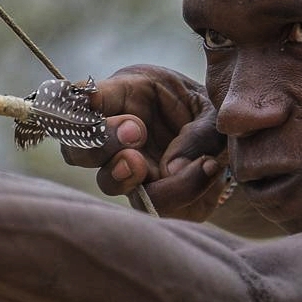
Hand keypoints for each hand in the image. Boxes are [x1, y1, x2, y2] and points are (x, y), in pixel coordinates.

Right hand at [61, 64, 230, 221]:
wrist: (227, 149)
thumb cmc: (207, 114)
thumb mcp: (211, 108)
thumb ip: (197, 132)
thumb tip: (170, 170)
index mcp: (123, 97)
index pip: (83, 99)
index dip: (75, 104)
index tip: (89, 103)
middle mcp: (116, 138)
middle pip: (77, 148)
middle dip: (100, 143)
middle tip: (135, 131)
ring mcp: (128, 171)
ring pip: (108, 182)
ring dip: (128, 175)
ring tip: (161, 163)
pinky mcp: (149, 198)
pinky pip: (153, 204)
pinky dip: (181, 188)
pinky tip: (208, 167)